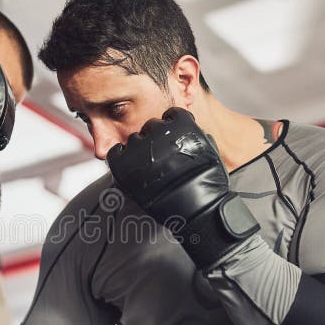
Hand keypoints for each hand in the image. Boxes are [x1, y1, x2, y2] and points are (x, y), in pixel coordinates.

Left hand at [106, 107, 258, 268]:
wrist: (196, 210)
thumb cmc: (206, 186)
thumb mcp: (210, 152)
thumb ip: (196, 136)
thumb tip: (187, 132)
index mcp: (182, 126)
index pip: (172, 114)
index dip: (172, 125)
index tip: (171, 135)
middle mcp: (159, 132)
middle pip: (152, 126)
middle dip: (155, 138)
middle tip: (159, 156)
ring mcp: (140, 148)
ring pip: (134, 139)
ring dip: (139, 150)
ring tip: (147, 168)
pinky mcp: (124, 165)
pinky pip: (115, 152)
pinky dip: (119, 156)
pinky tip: (127, 165)